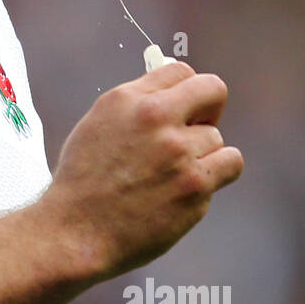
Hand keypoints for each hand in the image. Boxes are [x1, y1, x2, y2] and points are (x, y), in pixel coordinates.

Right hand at [46, 61, 243, 282]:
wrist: (75, 232)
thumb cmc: (82, 184)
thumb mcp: (96, 126)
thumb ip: (134, 106)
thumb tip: (169, 95)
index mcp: (127, 99)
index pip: (181, 71)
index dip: (187, 91)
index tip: (183, 109)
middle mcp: (155, 118)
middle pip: (213, 92)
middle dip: (208, 111)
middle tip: (193, 134)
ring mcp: (179, 152)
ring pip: (218, 138)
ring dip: (203, 154)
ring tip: (173, 176)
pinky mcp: (196, 185)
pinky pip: (229, 165)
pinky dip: (217, 174)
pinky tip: (192, 186)